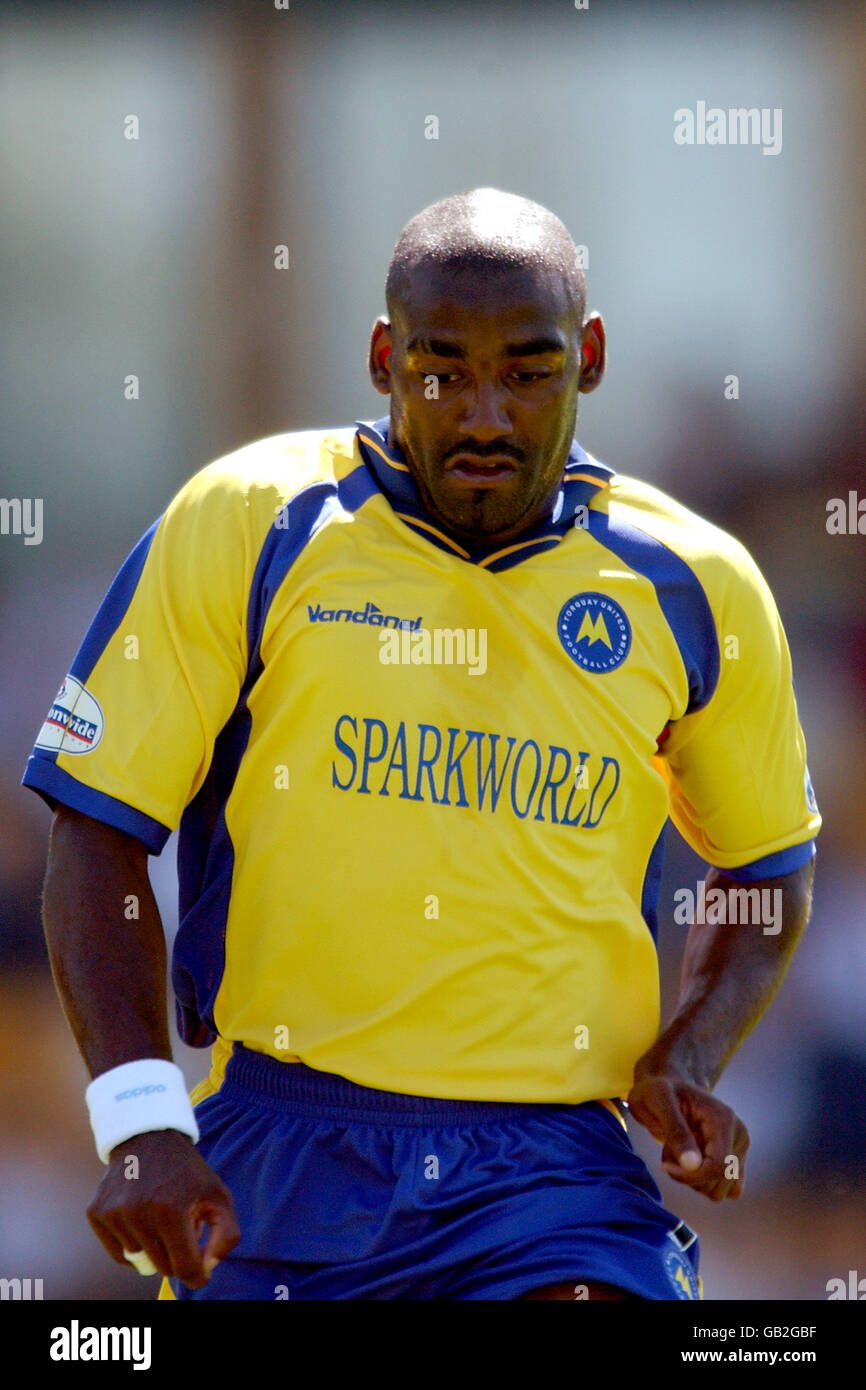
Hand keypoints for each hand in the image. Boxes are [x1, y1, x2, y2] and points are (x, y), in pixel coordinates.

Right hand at [86, 1129, 240, 1288]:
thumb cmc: (188, 1172)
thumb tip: (206, 1270)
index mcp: (171, 1210)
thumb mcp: (219, 1196)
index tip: (202, 1272)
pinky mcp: (96, 1213)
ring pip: (140, 1262)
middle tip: (181, 1226)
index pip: (184, 1268)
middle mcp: (138, 1213)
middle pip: (162, 1267)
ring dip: (155, 1248)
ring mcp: (114, 1213)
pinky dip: (134, 1247)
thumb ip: (226, 1236)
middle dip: (176, 1253)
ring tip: (161, 1218)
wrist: (149, 1136)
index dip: (197, 1275)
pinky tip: (142, 1221)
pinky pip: (119, 1254)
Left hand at [626, 1068, 748, 1200]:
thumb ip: (676, 1132)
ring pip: (721, 1191)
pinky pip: (725, 1190)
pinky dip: (703, 1184)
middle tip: (670, 1151)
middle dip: (689, 1176)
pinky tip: (689, 1162)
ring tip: (679, 1153)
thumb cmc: (658, 1090)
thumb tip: (693, 1165)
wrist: (666, 1088)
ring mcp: (739, 1149)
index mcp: (724, 1120)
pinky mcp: (735, 1160)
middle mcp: (739, 1135)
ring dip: (694, 1180)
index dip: (690, 1175)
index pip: (718, 1166)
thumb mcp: (658, 1101)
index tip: (665, 1166)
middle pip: (719, 1182)